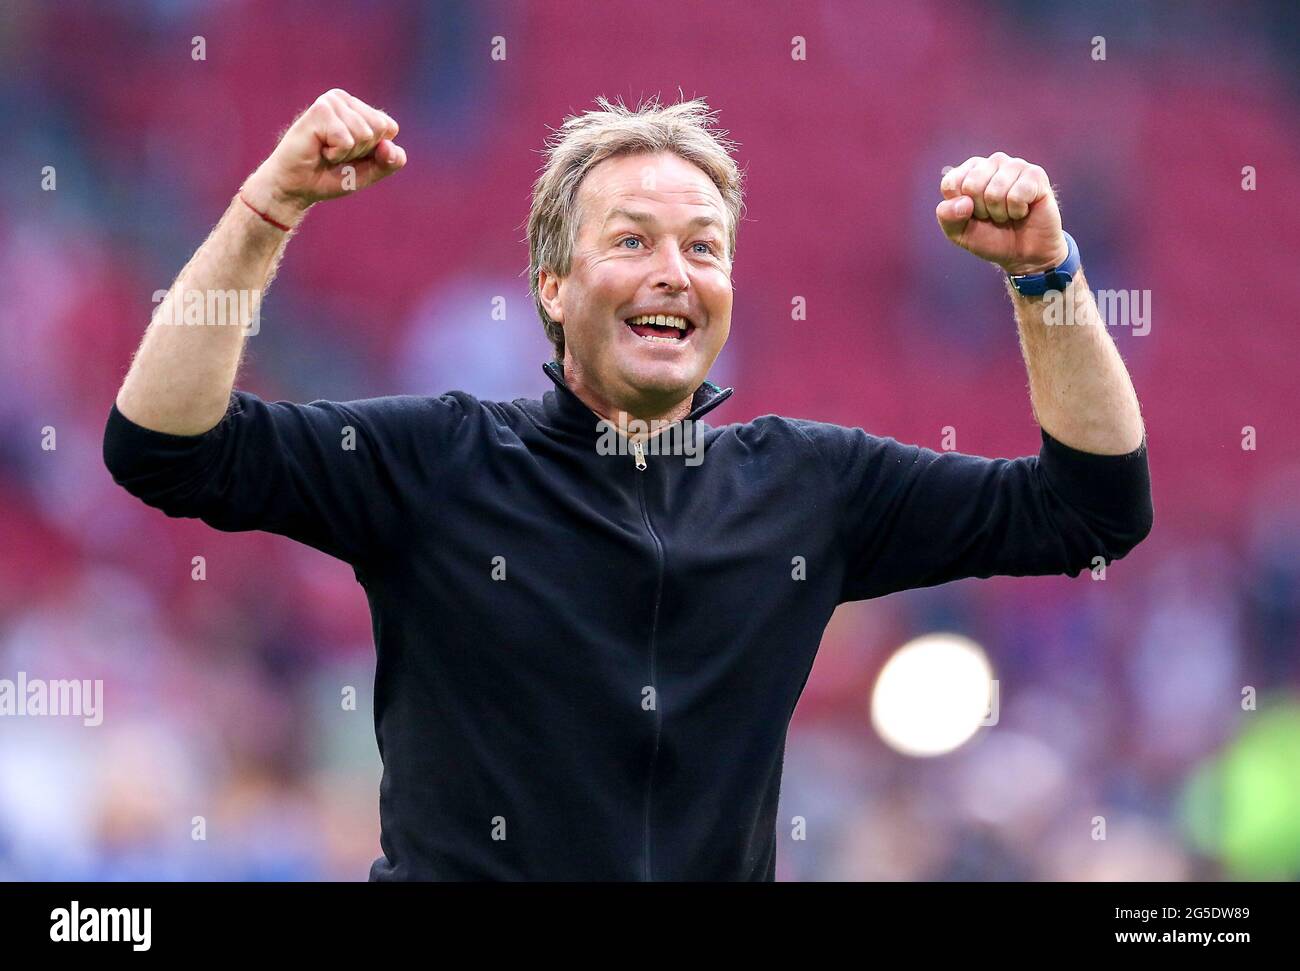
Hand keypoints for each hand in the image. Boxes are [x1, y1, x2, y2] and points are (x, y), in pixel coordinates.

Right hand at [241, 88, 405, 223]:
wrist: (296, 188)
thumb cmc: (330, 175)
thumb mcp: (370, 171)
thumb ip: (390, 161)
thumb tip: (390, 145)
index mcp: (358, 108)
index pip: (389, 127)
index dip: (374, 151)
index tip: (351, 155)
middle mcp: (344, 100)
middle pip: (379, 129)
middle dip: (361, 151)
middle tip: (337, 154)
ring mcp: (331, 102)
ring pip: (364, 134)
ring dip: (346, 153)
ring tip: (326, 152)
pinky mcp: (320, 110)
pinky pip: (346, 140)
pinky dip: (335, 154)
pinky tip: (319, 150)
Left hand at [935, 153, 1067, 275]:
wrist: (1024, 254)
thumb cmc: (990, 238)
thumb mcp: (959, 232)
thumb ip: (947, 216)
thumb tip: (964, 202)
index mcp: (970, 170)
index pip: (951, 183)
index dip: (959, 209)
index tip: (972, 215)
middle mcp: (993, 162)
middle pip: (972, 185)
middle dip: (981, 211)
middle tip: (993, 216)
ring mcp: (1015, 166)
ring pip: (994, 192)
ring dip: (1000, 213)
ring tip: (1008, 214)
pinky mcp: (1035, 174)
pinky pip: (1016, 195)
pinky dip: (1017, 211)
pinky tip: (1023, 211)